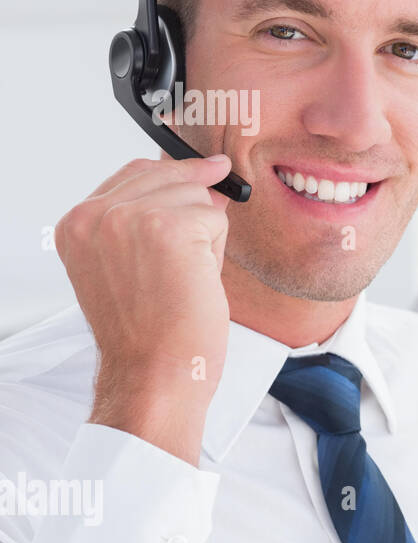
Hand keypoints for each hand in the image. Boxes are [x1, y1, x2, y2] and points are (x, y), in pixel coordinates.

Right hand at [55, 155, 233, 465]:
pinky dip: (216, 252)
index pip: (135, 173)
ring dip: (204, 238)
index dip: (178, 172)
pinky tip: (195, 281)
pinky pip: (216, 219)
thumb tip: (211, 183)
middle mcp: (95, 215)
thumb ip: (152, 220)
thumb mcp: (131, 265)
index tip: (210, 169)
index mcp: (77, 224)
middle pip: (170, 177)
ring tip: (182, 280)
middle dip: (195, 213)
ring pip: (197, 198)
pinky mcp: (169, 227)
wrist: (154, 373)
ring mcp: (130, 218)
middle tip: (189, 263)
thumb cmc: (151, 332)